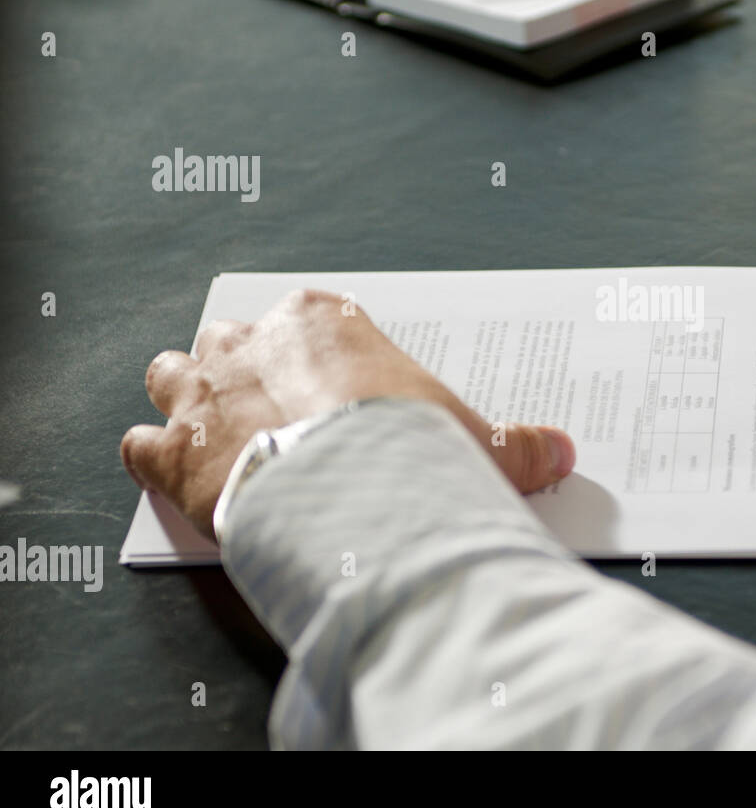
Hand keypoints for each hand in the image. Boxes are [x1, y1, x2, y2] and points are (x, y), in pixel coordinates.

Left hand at [120, 289, 575, 539]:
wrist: (352, 489)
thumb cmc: (409, 447)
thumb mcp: (475, 440)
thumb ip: (516, 445)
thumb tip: (563, 451)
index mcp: (322, 324)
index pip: (311, 318)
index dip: (316, 350)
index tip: (330, 381)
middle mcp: (251, 344)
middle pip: (232, 337)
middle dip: (243, 367)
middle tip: (269, 405)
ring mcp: (204, 394)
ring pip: (171, 372)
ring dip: (185, 398)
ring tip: (209, 427)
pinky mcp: (172, 452)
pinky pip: (140, 444)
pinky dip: (153, 459)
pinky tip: (172, 474)